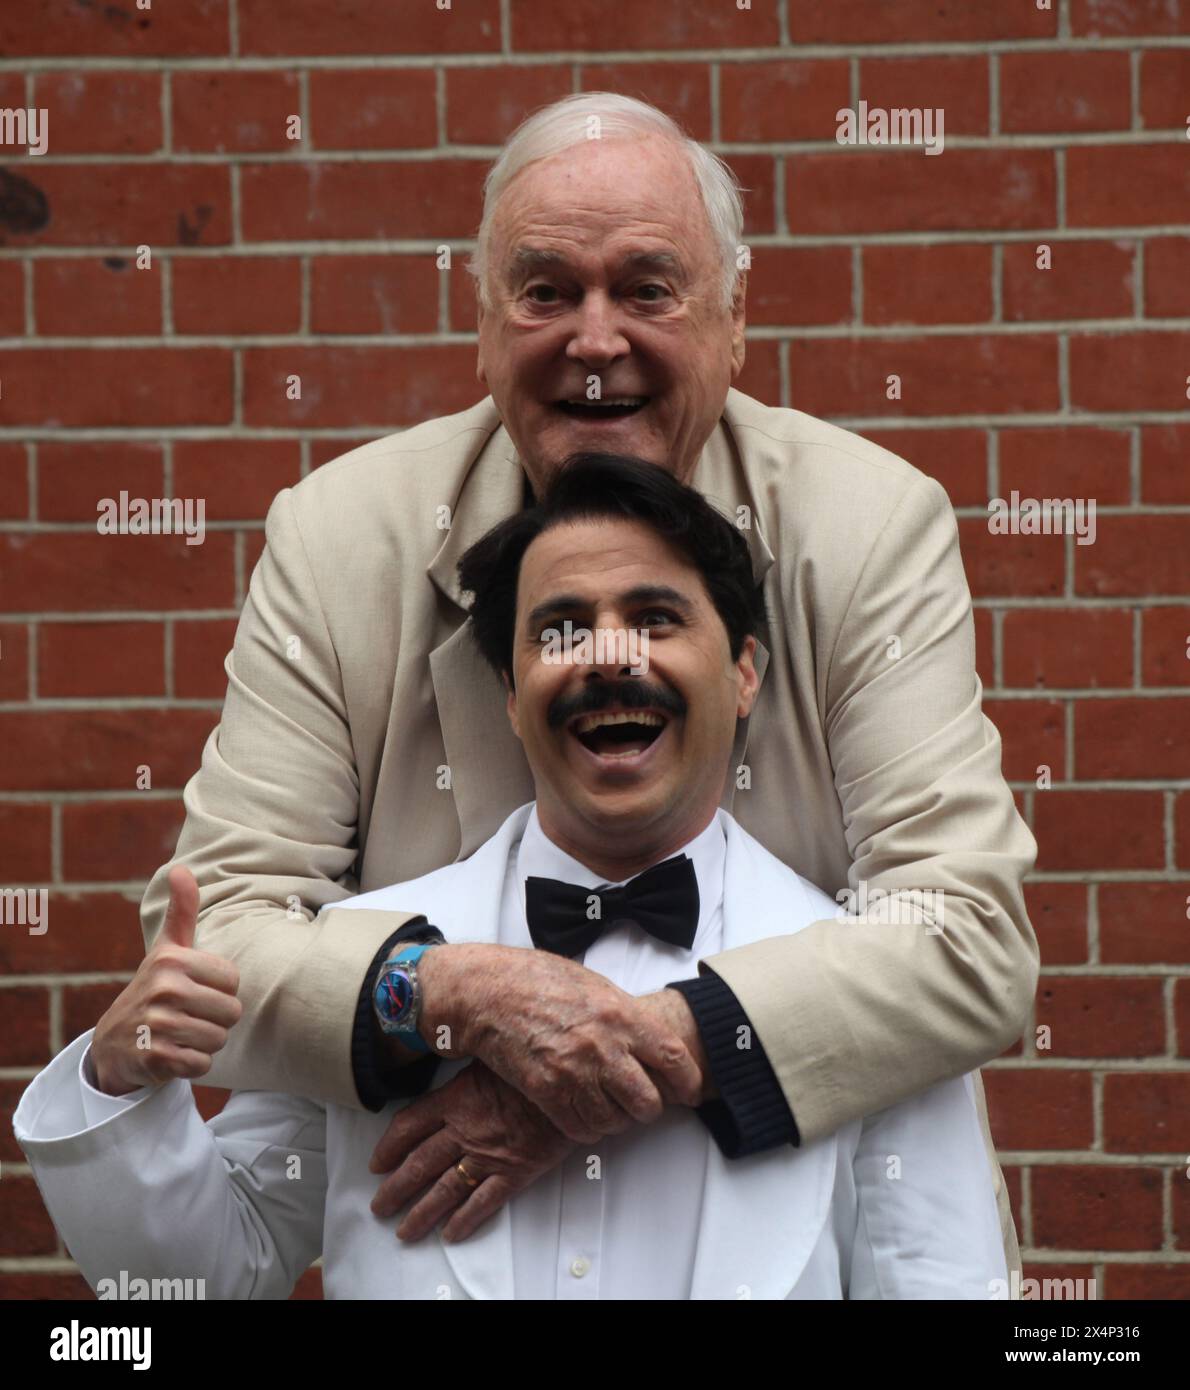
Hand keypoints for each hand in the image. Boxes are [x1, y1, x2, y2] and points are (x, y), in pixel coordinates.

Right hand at [90, 867, 241, 1094]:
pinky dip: (193, 1065)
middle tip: (188, 1017)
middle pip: (231, 1012)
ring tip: (181, 1034)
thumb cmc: (155, 989)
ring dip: (205, 1043)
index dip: (221, 990)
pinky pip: (202, 1064)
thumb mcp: (166, 949)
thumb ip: (181, 911)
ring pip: (219, 1039)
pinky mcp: (155, 1058)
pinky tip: (172, 1055)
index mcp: (172, 960)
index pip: (234, 980)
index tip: (195, 991)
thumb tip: (182, 867)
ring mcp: (157, 1024)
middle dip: (216, 1020)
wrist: (114, 1042)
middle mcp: (164, 988)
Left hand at [369, 1058, 576, 1242]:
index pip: (409, 1126)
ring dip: (421, 1214)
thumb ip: (466, 1058)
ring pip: (445, 1190)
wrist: (572, 1083)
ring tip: (405, 1232)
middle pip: (419, 1165)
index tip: (377, 1163)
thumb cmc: (532, 1062)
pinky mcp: (515, 1172)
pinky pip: (483, 1203)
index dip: (389, 1147)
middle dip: (396, 1189)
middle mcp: (464, 1131)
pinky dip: (465, 1221)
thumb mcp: (490, 1052)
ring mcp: (488, 1155)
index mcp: (455, 1099)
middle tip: (380, 1207)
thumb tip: (444, 1044)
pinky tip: (450, 1234)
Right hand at [422, 945, 704, 1141]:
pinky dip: (585, 1128)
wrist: (489, 991)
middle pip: (648, 1102)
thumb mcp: (594, 986)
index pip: (674, 1058)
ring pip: (615, 1122)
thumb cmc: (539, 980)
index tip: (690, 1093)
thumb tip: (648, 1039)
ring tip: (606, 1105)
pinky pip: (581, 1129)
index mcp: (621, 1014)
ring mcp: (574, 1071)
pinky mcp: (547, 1091)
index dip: (689, 1083)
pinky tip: (581, 1111)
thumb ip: (624, 1015)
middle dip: (648, 1108)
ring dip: (614, 1120)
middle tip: (641, 1105)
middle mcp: (603, 1045)